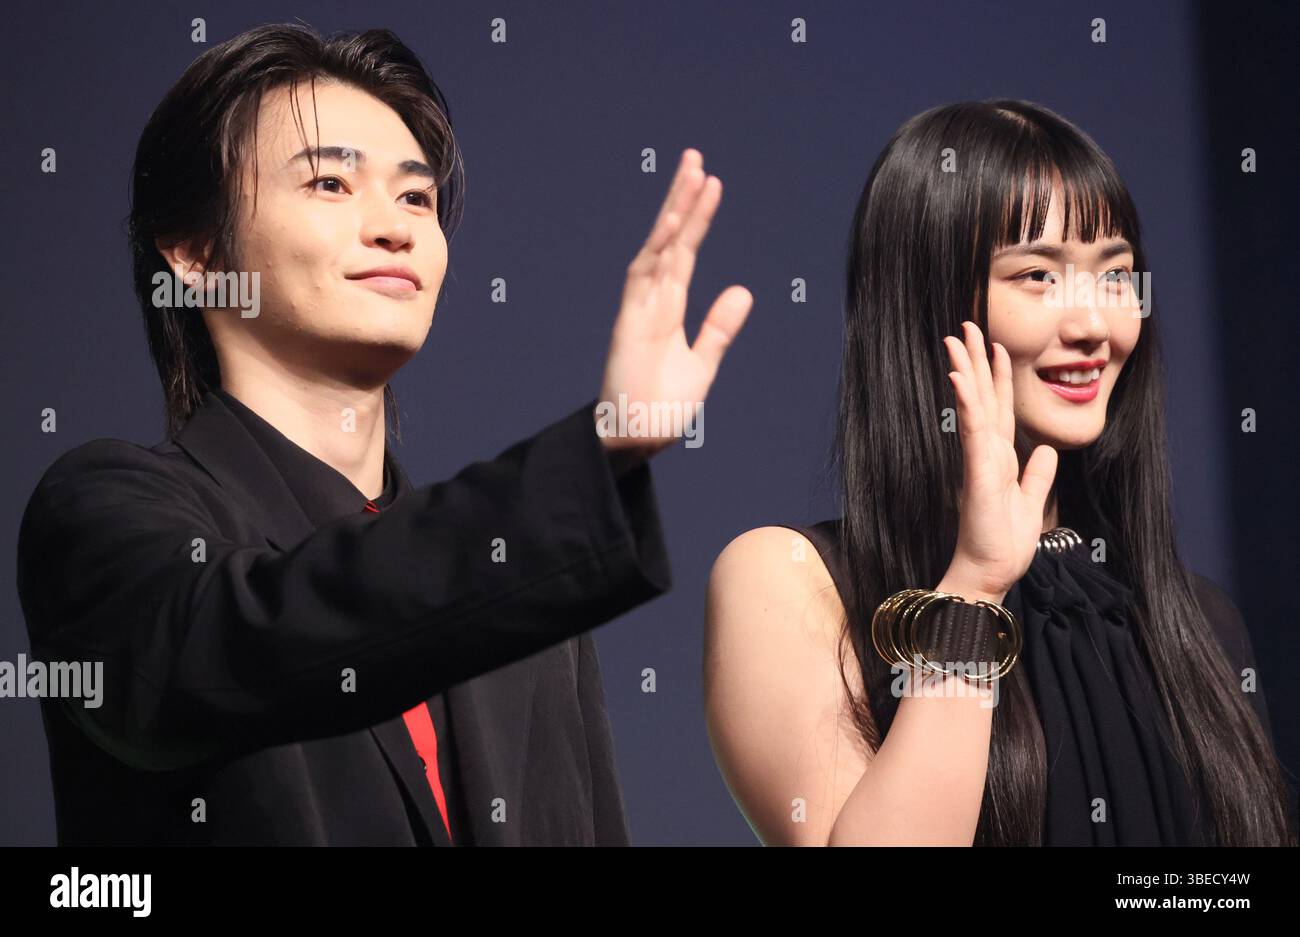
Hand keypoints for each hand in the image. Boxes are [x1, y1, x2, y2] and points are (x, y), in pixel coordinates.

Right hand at [596, 149, 752, 454]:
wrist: (636, 439)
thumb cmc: (662, 407)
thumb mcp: (702, 362)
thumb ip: (719, 327)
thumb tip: (742, 291)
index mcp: (668, 308)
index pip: (684, 253)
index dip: (697, 219)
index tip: (710, 185)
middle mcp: (651, 301)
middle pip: (670, 240)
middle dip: (682, 200)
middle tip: (696, 159)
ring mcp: (639, 308)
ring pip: (658, 248)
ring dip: (675, 212)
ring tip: (692, 174)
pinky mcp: (630, 322)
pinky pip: (644, 277)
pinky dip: (659, 247)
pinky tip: (674, 220)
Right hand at [942, 321, 1057, 596]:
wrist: (989, 574)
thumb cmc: (1003, 545)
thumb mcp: (1032, 503)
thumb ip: (1037, 476)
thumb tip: (1047, 450)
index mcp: (1000, 458)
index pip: (999, 409)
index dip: (998, 376)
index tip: (993, 346)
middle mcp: (987, 454)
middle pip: (983, 398)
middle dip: (975, 360)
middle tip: (964, 327)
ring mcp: (980, 460)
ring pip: (974, 405)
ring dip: (966, 370)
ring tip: (956, 339)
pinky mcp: (978, 471)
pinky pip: (973, 430)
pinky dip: (967, 402)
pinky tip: (961, 378)